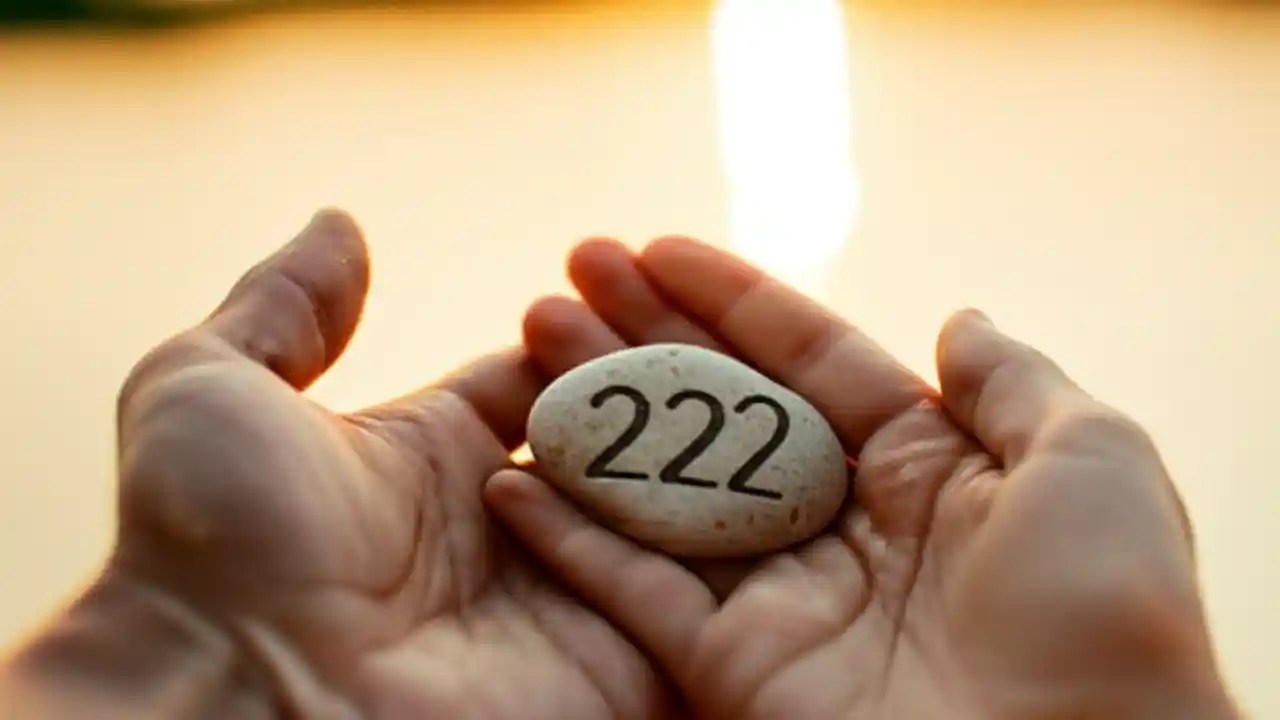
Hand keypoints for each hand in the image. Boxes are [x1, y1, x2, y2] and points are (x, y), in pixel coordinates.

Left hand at [2, 212, 671, 719]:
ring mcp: (565, 596)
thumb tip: (339, 221)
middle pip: (611, 433)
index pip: (536, 380)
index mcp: (432, 460)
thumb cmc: (209, 546)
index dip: (578, 331)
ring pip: (663, 502)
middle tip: (681, 304)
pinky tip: (751, 456)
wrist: (242, 695)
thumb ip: (285, 305)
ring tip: (723, 362)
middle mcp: (507, 527)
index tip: (622, 272)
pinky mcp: (616, 663)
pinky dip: (722, 534)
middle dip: (646, 367)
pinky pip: (689, 592)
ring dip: (695, 436)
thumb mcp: (213, 389)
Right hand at [486, 236, 1237, 718]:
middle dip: (648, 337)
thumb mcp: (1089, 460)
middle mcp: (844, 523)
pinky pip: (634, 593)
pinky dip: (568, 541)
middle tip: (572, 272)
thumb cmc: (1106, 609)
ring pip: (666, 488)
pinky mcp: (733, 667)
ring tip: (529, 338)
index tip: (655, 248)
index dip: (733, 300)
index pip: (808, 361)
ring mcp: (783, 595)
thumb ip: (1011, 385)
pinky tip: (509, 480)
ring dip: (596, 417)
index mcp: (924, 467)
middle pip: (723, 411)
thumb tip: (958, 317)